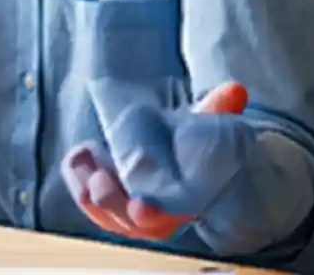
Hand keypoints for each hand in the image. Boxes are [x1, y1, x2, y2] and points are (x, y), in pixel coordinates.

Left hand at [65, 81, 248, 241]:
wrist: (175, 148)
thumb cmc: (193, 144)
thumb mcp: (207, 126)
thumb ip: (219, 112)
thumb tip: (235, 90)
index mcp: (181, 205)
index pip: (167, 219)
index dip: (153, 214)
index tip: (141, 205)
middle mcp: (152, 215)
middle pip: (128, 222)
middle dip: (112, 204)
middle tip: (100, 182)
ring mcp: (125, 208)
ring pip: (103, 211)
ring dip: (89, 189)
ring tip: (85, 159)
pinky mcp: (103, 196)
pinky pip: (86, 196)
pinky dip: (78, 178)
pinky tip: (79, 155)